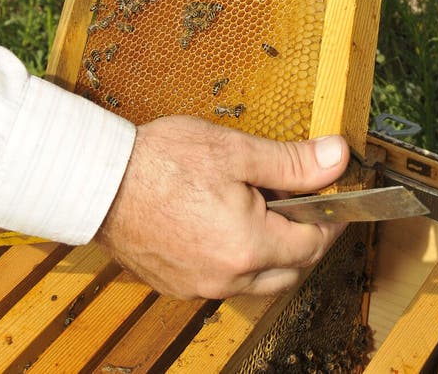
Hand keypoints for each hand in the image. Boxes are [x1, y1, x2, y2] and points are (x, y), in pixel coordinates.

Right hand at [96, 115, 348, 298]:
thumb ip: (292, 162)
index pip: (313, 243)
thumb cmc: (163, 160)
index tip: (333, 199)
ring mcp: (199, 286)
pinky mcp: (176, 284)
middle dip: (303, 240)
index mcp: (249, 246)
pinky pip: (222, 281)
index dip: (330, 219)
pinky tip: (222, 227)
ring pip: (256, 281)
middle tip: (299, 203)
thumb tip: (338, 157)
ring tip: (259, 212)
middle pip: (290, 270)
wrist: (99, 180)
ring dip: (270, 255)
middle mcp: (227, 278)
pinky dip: (235, 261)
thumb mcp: (235, 151)